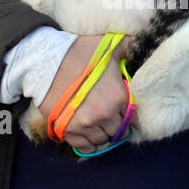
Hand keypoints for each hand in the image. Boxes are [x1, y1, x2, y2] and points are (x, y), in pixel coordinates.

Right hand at [39, 34, 130, 151]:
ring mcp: (85, 125)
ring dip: (102, 134)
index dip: (130, 115)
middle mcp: (104, 115)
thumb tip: (144, 41)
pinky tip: (89, 136)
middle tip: (110, 117)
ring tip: (99, 125)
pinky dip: (88, 144)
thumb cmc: (78, 52)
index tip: (124, 111)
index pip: (134, 118)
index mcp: (118, 97)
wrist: (44, 62)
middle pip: (118, 131)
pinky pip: (84, 147)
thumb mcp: (108, 45)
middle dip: (116, 124)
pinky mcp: (68, 131)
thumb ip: (129, 46)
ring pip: (102, 140)